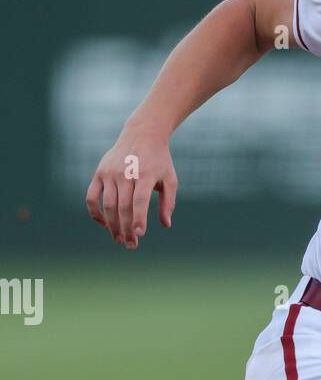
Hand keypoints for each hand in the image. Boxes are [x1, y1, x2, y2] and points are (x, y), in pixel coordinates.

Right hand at [85, 125, 177, 248]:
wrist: (142, 134)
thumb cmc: (159, 161)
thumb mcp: (170, 178)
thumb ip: (169, 202)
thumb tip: (165, 224)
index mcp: (145, 174)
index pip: (140, 200)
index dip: (138, 218)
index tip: (139, 234)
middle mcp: (125, 173)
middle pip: (123, 207)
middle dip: (126, 229)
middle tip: (131, 245)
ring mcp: (110, 173)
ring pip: (108, 205)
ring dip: (112, 226)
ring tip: (119, 240)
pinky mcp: (99, 173)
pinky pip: (92, 197)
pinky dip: (95, 213)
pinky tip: (104, 224)